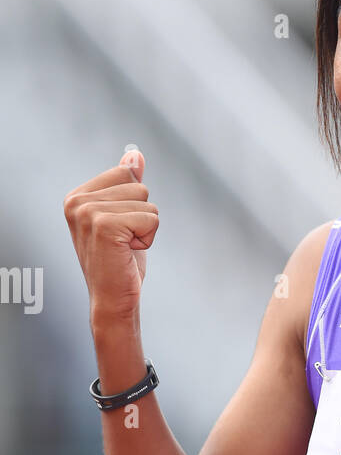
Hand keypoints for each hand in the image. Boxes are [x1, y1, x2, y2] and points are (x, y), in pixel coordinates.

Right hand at [63, 149, 157, 324]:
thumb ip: (126, 184)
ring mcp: (88, 213)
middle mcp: (77, 202)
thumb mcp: (124, 217)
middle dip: (141, 216)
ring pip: (147, 202)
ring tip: (125, 248)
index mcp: (77, 196)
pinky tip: (129, 252)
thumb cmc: (119, 261)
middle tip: (123, 242)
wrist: (112, 300)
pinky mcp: (105, 226)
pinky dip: (148, 238)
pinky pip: (151, 218)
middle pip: (138, 186)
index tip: (118, 229)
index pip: (125, 174)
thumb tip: (135, 154)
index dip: (133, 203)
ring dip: (145, 228)